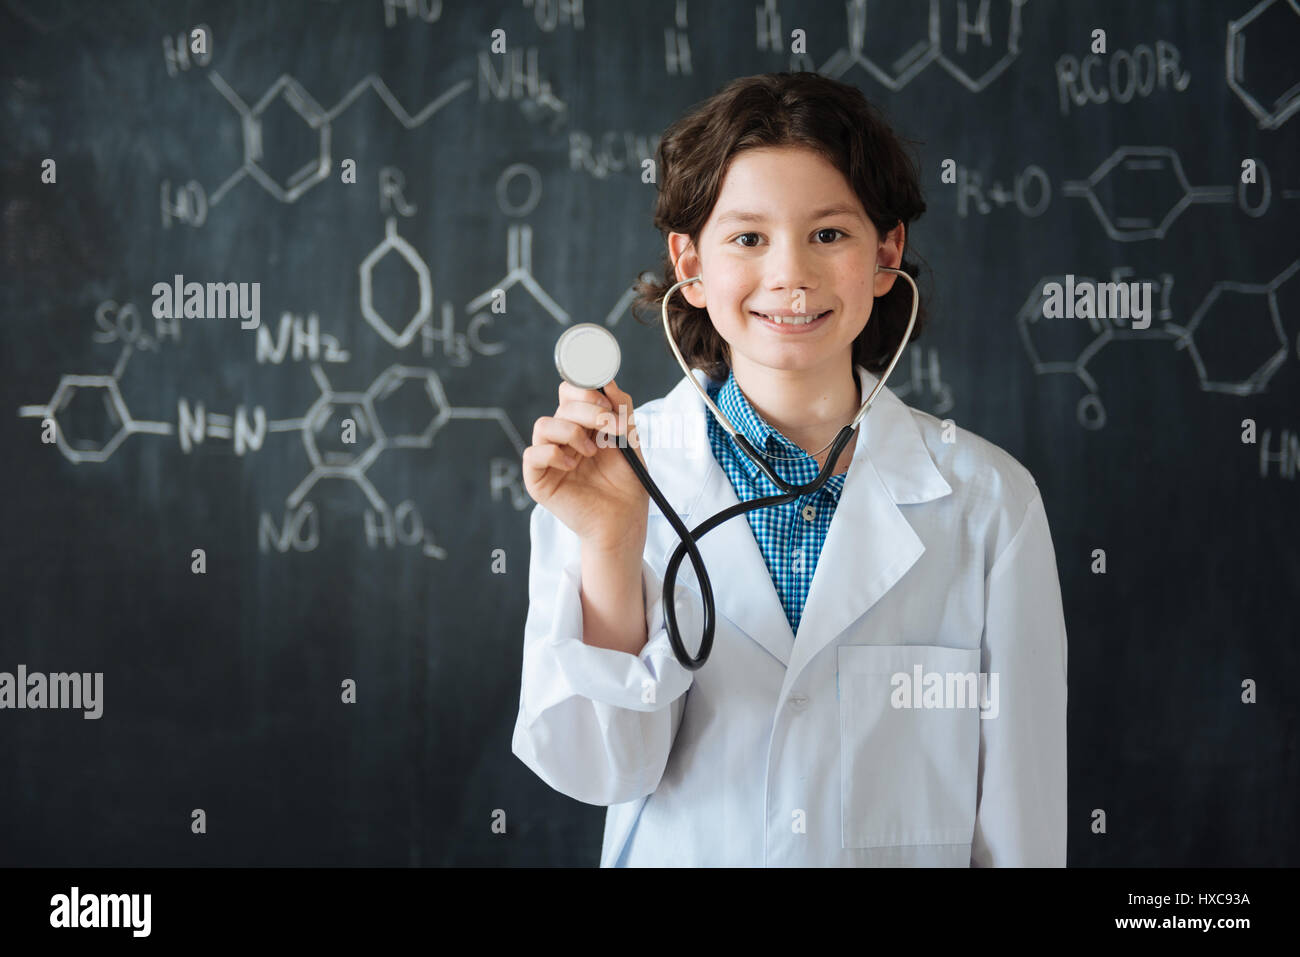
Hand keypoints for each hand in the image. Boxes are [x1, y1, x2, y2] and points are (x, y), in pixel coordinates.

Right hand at [522, 378, 649, 550]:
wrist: (625, 519)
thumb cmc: (627, 483)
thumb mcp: (630, 439)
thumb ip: (621, 408)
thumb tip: (608, 381)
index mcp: (583, 424)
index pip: (570, 392)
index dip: (584, 387)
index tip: (605, 398)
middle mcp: (563, 437)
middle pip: (562, 404)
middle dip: (589, 410)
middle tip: (610, 427)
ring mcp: (549, 457)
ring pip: (544, 424)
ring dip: (572, 432)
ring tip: (592, 452)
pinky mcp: (539, 479)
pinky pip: (532, 454)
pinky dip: (553, 454)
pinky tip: (572, 465)